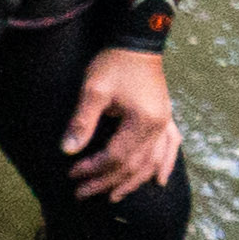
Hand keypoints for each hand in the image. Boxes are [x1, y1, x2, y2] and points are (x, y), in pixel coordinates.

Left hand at [61, 47, 180, 199]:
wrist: (137, 42)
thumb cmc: (114, 63)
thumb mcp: (93, 90)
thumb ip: (82, 121)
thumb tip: (68, 150)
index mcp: (143, 121)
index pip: (115, 157)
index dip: (92, 169)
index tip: (72, 174)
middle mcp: (159, 126)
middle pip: (133, 165)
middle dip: (106, 182)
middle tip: (81, 194)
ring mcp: (165, 123)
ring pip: (151, 162)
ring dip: (132, 182)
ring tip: (112, 197)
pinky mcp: (165, 117)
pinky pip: (170, 147)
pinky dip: (165, 165)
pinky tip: (160, 181)